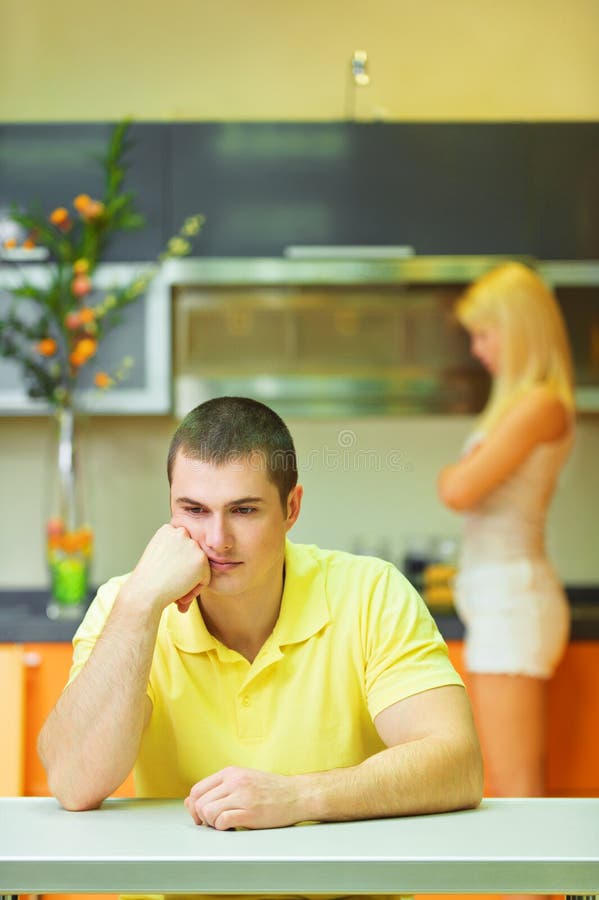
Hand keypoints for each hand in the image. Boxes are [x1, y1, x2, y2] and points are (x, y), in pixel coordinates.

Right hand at [125, 523, 210, 612]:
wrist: (144, 592)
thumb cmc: (147, 579)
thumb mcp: (157, 555)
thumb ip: (173, 550)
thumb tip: (188, 557)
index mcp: (168, 530)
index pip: (182, 545)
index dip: (177, 562)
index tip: (168, 572)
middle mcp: (181, 533)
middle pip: (192, 554)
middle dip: (185, 570)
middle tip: (172, 582)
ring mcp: (192, 545)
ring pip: (200, 566)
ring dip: (191, 579)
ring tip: (176, 590)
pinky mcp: (201, 559)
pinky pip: (205, 578)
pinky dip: (196, 589)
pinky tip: (181, 594)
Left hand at [184, 766, 304, 829]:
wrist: (297, 795)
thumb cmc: (271, 790)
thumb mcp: (243, 781)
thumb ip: (218, 789)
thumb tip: (189, 802)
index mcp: (231, 772)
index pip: (197, 789)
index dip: (194, 807)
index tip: (202, 817)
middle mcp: (234, 781)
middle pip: (199, 802)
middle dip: (202, 817)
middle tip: (214, 823)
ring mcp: (242, 796)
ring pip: (207, 812)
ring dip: (212, 823)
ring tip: (225, 824)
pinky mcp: (250, 812)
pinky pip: (222, 822)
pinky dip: (223, 828)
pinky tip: (233, 826)